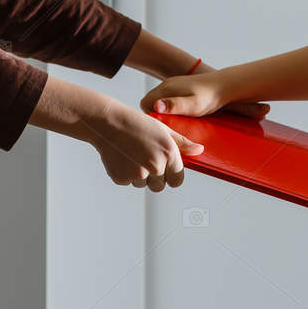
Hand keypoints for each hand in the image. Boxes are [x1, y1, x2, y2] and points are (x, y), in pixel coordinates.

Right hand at [88, 103, 203, 191]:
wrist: (108, 122)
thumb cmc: (136, 124)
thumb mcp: (163, 129)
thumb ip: (182, 143)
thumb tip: (199, 150)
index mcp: (168, 154)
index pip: (177, 180)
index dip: (171, 175)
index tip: (164, 168)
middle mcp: (155, 166)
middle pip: (160, 186)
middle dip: (154, 177)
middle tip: (145, 158)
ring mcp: (137, 174)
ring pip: (142, 184)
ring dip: (139, 175)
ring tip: (132, 154)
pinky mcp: (121, 178)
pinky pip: (127, 182)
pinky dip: (125, 173)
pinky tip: (122, 157)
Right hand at [139, 64, 269, 119]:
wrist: (226, 85)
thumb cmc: (210, 96)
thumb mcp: (193, 104)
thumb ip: (174, 106)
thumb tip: (156, 106)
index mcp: (166, 89)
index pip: (145, 103)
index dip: (150, 116)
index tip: (162, 125)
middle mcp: (168, 85)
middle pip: (152, 103)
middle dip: (158, 116)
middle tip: (170, 126)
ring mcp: (175, 86)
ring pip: (161, 102)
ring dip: (166, 113)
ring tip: (178, 122)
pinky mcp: (182, 89)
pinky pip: (170, 100)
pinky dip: (173, 109)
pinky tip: (184, 116)